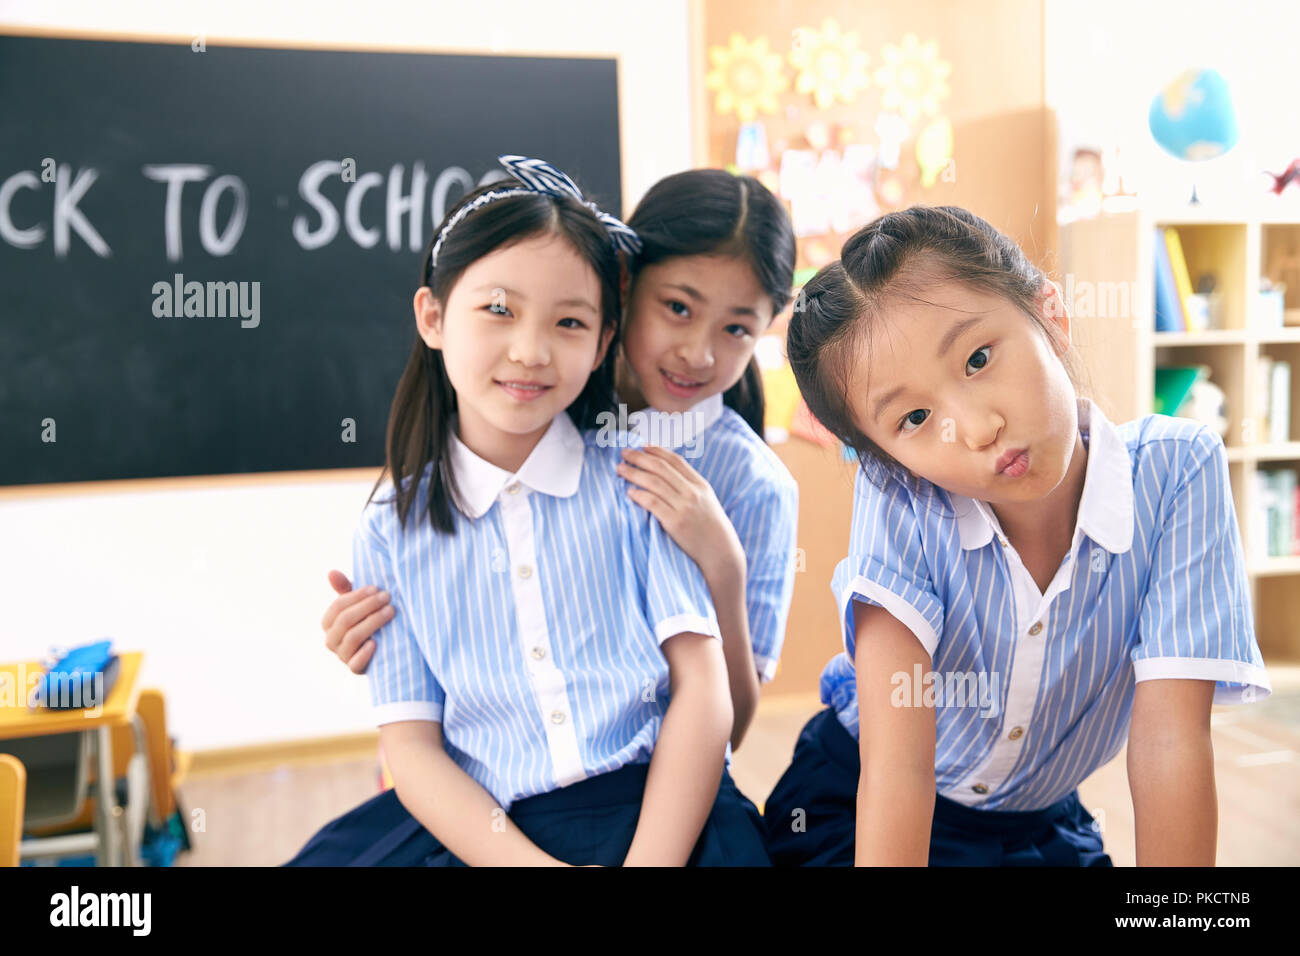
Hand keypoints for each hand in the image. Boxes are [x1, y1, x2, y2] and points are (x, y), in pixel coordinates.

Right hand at [321, 569, 393, 673]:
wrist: (383, 649)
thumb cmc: (367, 620)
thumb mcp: (358, 605)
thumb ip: (345, 589)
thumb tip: (331, 572)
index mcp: (328, 623)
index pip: (338, 606)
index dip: (356, 596)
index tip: (376, 588)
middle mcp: (331, 640)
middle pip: (345, 620)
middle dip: (367, 606)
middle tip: (387, 597)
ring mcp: (342, 656)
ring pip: (352, 638)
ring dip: (372, 623)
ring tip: (390, 612)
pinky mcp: (354, 669)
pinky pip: (355, 664)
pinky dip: (365, 653)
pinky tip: (376, 643)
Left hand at [616, 446, 744, 580]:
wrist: (721, 552)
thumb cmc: (711, 527)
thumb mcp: (707, 500)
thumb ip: (689, 487)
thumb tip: (666, 475)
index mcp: (700, 484)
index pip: (675, 460)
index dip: (657, 450)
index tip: (642, 446)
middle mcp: (692, 492)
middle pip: (661, 468)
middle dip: (640, 458)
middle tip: (624, 453)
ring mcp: (684, 507)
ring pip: (654, 483)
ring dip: (634, 474)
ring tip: (621, 470)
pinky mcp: (675, 523)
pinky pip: (653, 503)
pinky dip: (639, 495)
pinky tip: (629, 492)